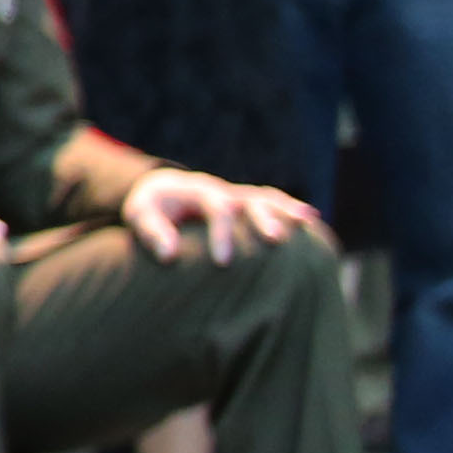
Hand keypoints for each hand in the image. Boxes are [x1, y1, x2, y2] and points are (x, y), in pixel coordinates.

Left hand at [123, 167, 318, 263]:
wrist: (162, 191)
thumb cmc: (151, 207)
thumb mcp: (140, 215)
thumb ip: (152, 232)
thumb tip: (169, 254)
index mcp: (197, 191)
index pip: (215, 209)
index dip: (221, 235)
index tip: (223, 262)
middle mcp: (223, 190)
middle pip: (248, 200)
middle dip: (262, 219)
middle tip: (276, 240)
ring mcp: (239, 195)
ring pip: (267, 199)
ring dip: (286, 211)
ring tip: (308, 224)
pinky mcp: (249, 203)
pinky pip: (273, 202)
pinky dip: (292, 209)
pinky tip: (313, 221)